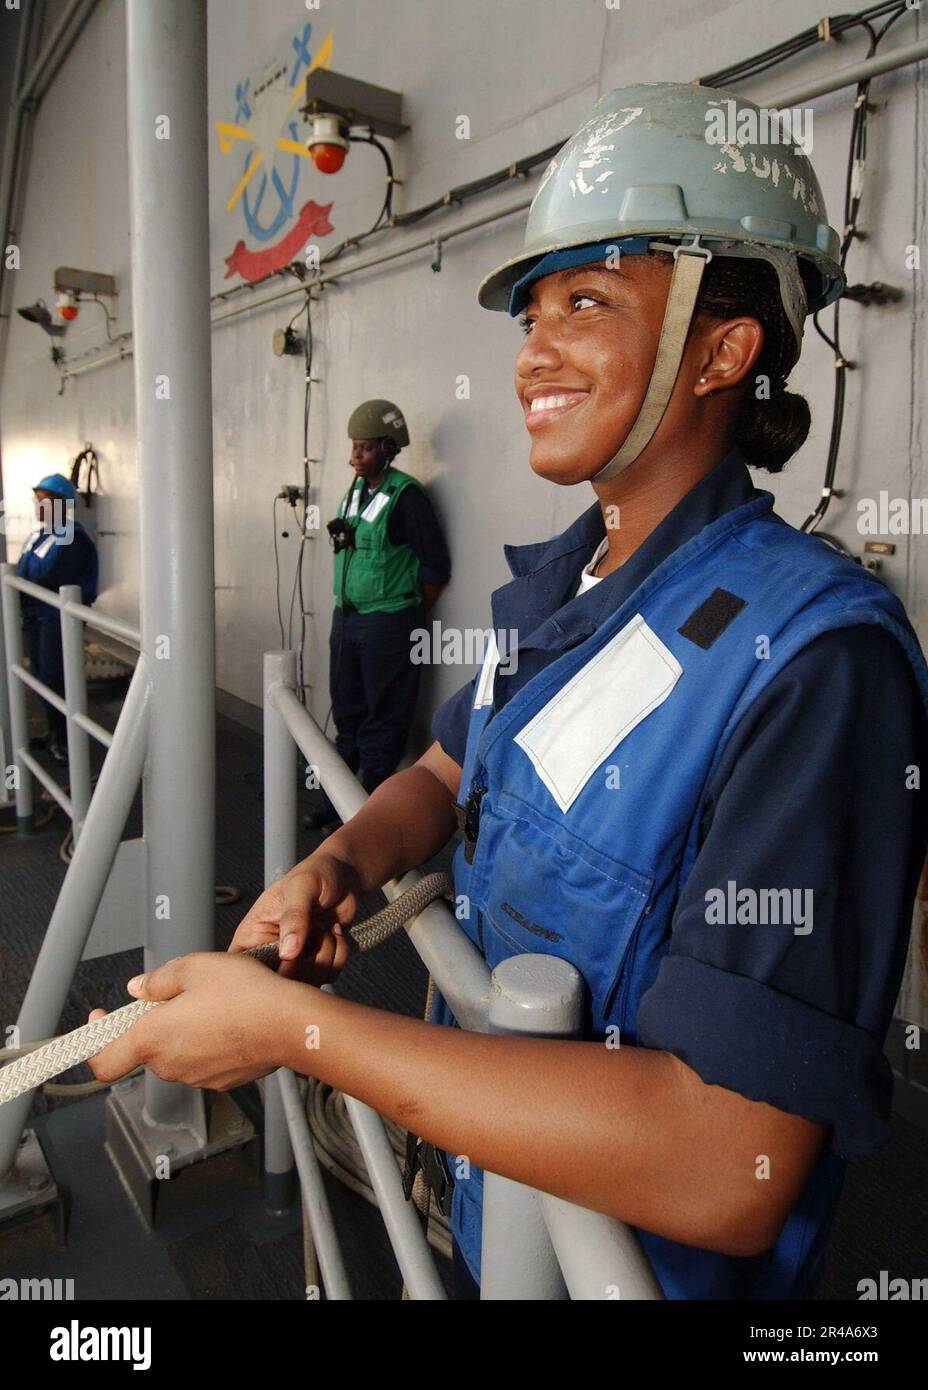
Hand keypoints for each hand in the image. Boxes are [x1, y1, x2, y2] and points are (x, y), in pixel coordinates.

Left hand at [88, 952, 306, 1090]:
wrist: (290, 1024)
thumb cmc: (245, 994)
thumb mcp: (195, 967)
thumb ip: (159, 980)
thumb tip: (141, 988)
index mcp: (153, 1039)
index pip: (103, 1062)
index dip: (95, 1043)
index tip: (101, 1021)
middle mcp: (171, 1065)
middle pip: (146, 1050)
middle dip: (155, 1024)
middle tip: (177, 996)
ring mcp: (197, 1077)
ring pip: (178, 1054)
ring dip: (185, 1033)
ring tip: (212, 1004)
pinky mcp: (222, 1080)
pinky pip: (204, 1061)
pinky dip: (210, 1043)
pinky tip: (230, 1021)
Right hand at [229, 849, 360, 983]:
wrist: (345, 875)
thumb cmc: (316, 873)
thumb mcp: (302, 887)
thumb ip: (294, 917)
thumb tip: (288, 952)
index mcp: (252, 935)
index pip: (243, 972)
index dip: (264, 975)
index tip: (289, 956)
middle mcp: (270, 952)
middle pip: (279, 985)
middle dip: (305, 960)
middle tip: (315, 931)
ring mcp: (295, 961)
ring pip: (307, 982)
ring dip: (325, 954)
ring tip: (324, 927)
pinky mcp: (317, 964)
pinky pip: (329, 976)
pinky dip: (339, 955)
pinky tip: (335, 933)